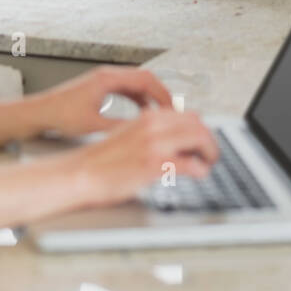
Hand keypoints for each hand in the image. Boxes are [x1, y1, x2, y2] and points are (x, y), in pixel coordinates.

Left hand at [26, 65, 174, 138]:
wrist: (40, 113)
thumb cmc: (61, 116)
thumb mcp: (94, 125)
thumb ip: (120, 127)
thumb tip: (143, 132)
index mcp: (107, 79)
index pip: (145, 79)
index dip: (162, 94)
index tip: (172, 109)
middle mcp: (107, 74)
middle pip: (144, 77)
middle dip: (160, 94)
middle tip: (172, 111)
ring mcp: (104, 79)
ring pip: (136, 82)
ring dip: (150, 96)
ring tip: (161, 113)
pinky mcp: (100, 87)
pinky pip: (127, 88)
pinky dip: (138, 98)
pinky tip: (142, 112)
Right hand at [67, 107, 218, 207]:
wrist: (80, 174)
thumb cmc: (101, 161)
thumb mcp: (129, 136)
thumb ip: (151, 133)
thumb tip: (173, 140)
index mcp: (147, 118)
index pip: (188, 115)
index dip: (200, 129)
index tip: (203, 141)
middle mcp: (153, 126)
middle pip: (198, 123)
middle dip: (210, 139)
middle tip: (211, 154)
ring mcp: (154, 144)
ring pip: (200, 138)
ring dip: (210, 151)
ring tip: (208, 163)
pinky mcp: (154, 164)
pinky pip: (190, 164)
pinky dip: (200, 169)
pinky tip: (198, 175)